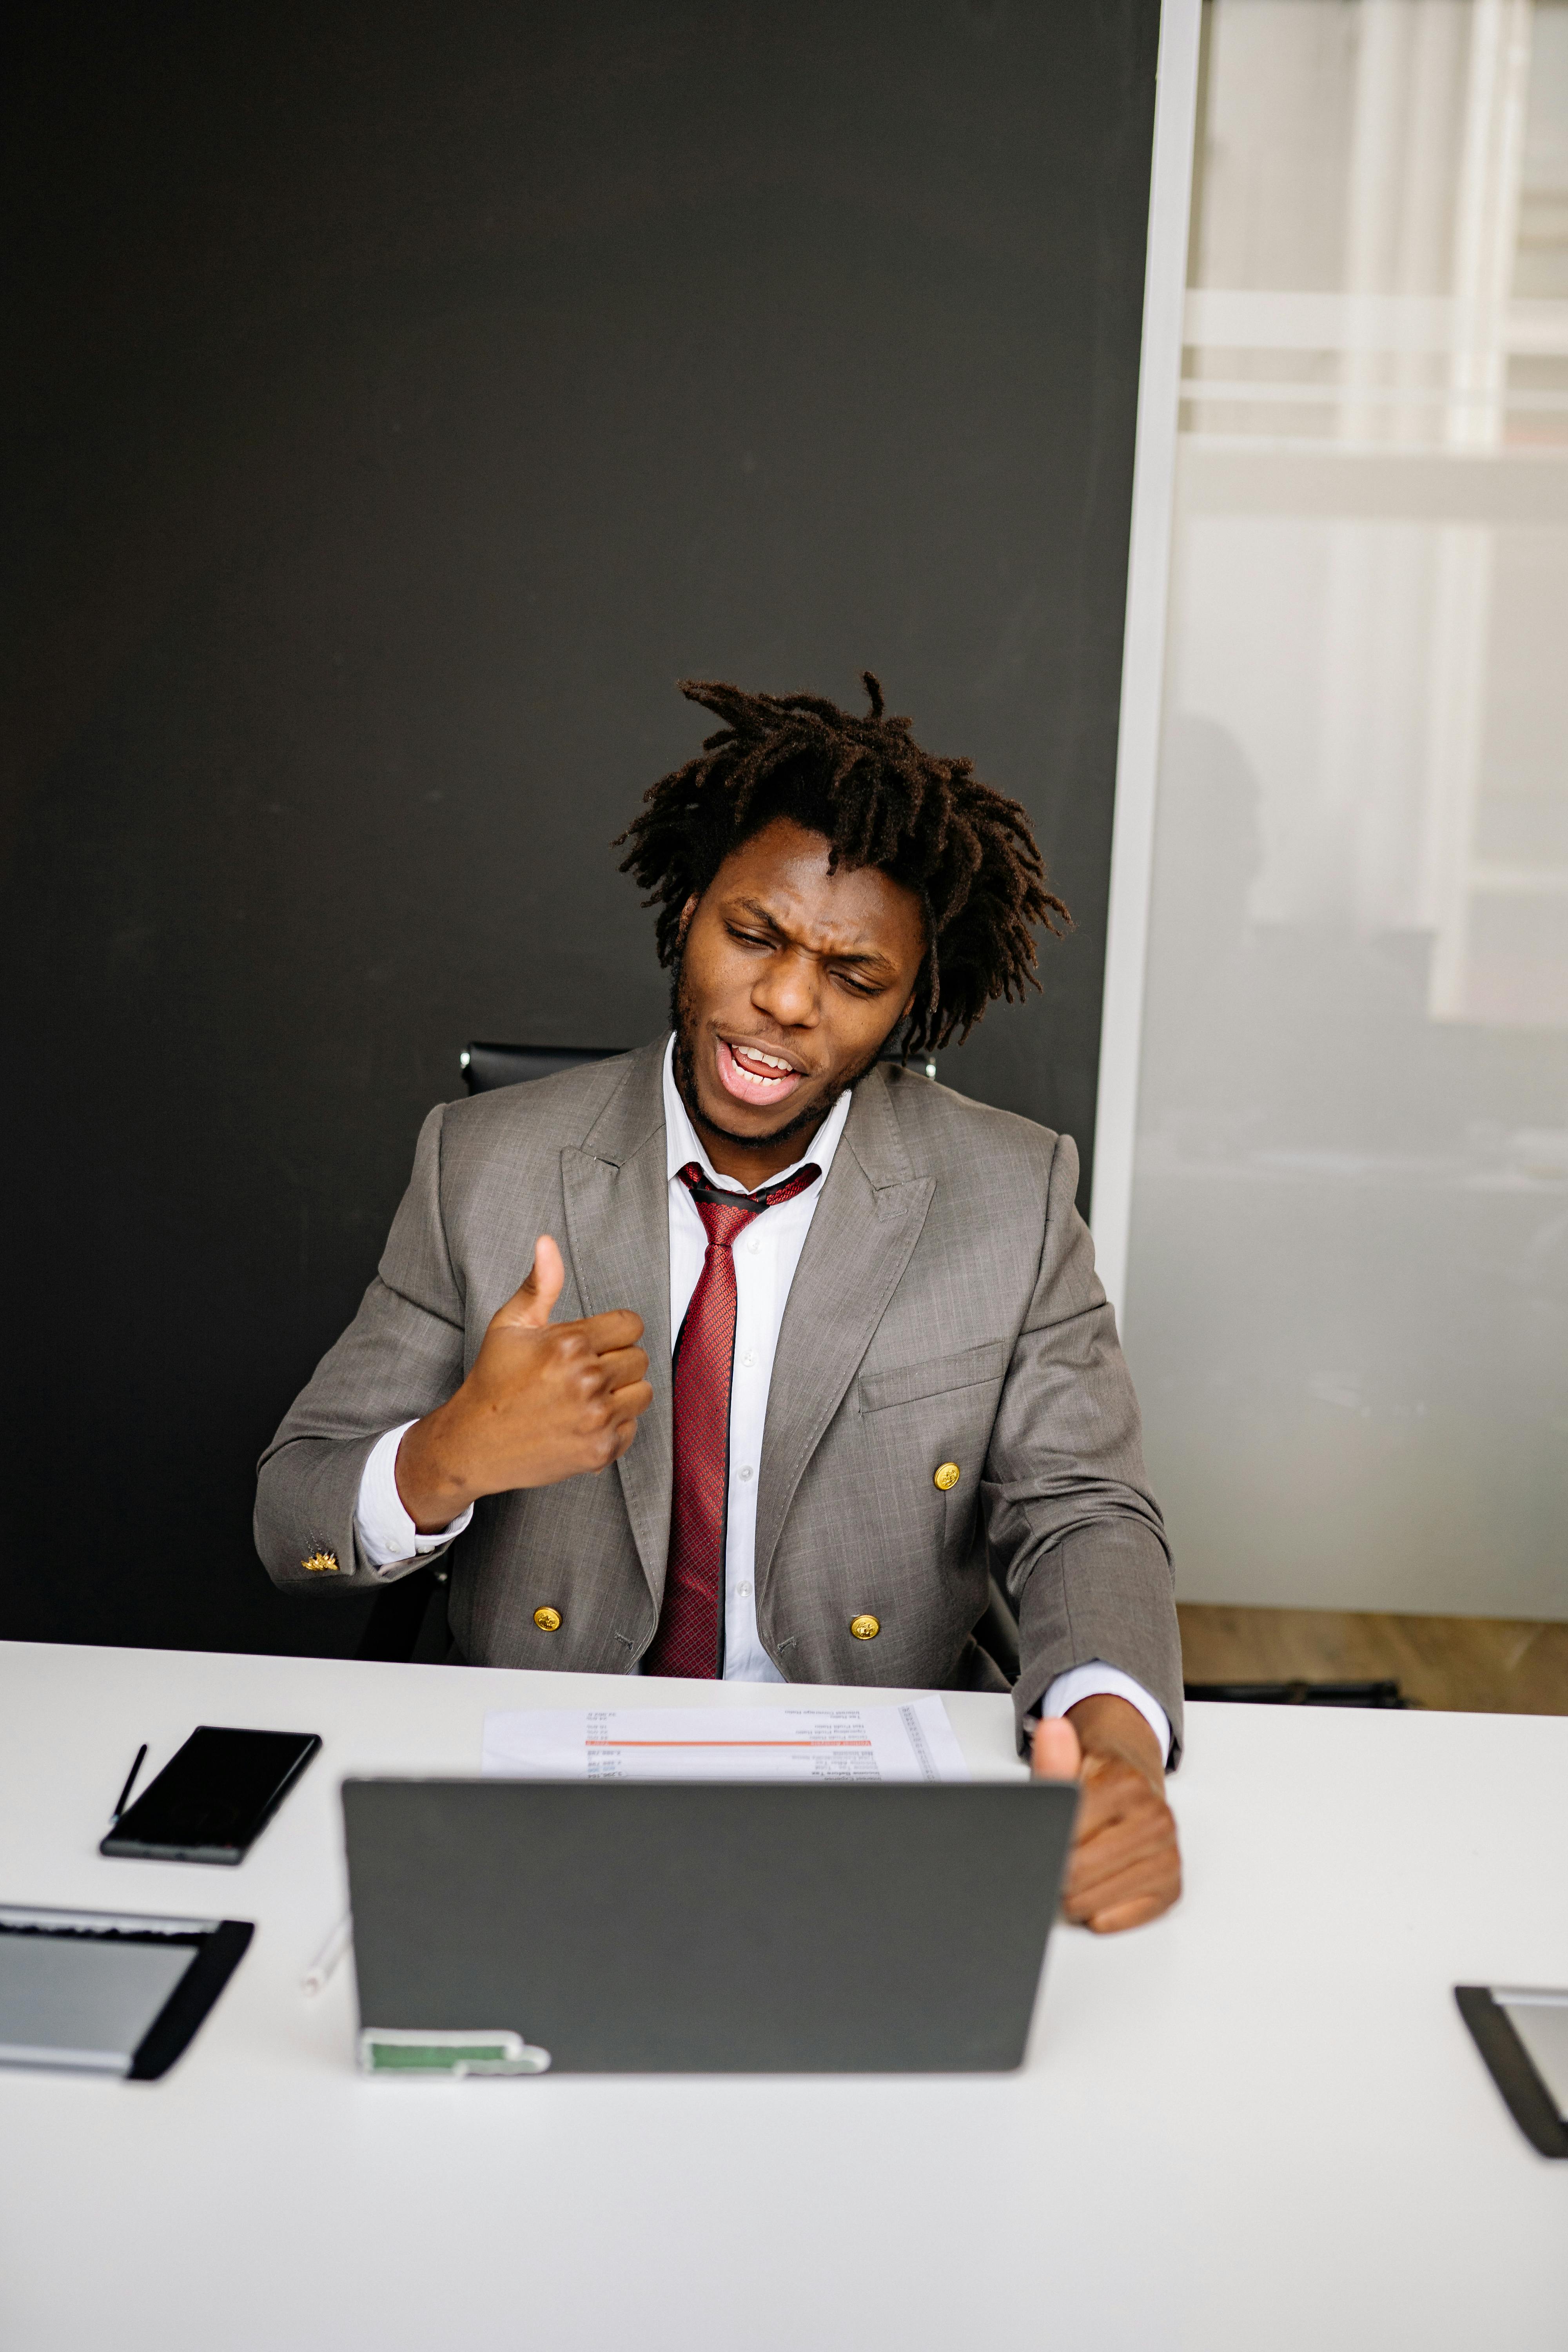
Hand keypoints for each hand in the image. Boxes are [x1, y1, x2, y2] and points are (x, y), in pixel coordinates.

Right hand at [394, 1236, 652, 1531]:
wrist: (473, 1443)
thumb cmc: (492, 1380)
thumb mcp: (509, 1325)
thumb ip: (539, 1285)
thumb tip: (547, 1243)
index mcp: (570, 1343)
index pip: (631, 1325)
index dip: (613, 1332)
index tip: (595, 1343)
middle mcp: (587, 1380)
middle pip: (639, 1359)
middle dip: (616, 1362)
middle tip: (583, 1372)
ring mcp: (595, 1418)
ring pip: (642, 1394)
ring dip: (621, 1394)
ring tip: (587, 1397)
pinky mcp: (600, 1450)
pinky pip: (632, 1429)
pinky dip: (614, 1427)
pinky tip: (583, 1423)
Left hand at [1031, 1693, 1180, 1933]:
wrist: (1135, 1784)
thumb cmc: (1095, 1782)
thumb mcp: (1067, 1768)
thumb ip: (1053, 1759)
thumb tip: (1052, 1730)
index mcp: (1128, 1785)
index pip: (1066, 1836)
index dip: (1043, 1843)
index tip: (1040, 1839)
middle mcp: (1156, 1820)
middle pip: (1077, 1874)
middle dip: (1056, 1872)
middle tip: (1056, 1854)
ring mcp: (1168, 1855)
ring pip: (1093, 1905)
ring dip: (1073, 1896)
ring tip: (1076, 1868)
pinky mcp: (1171, 1887)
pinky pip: (1116, 1919)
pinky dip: (1098, 1913)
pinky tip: (1097, 1888)